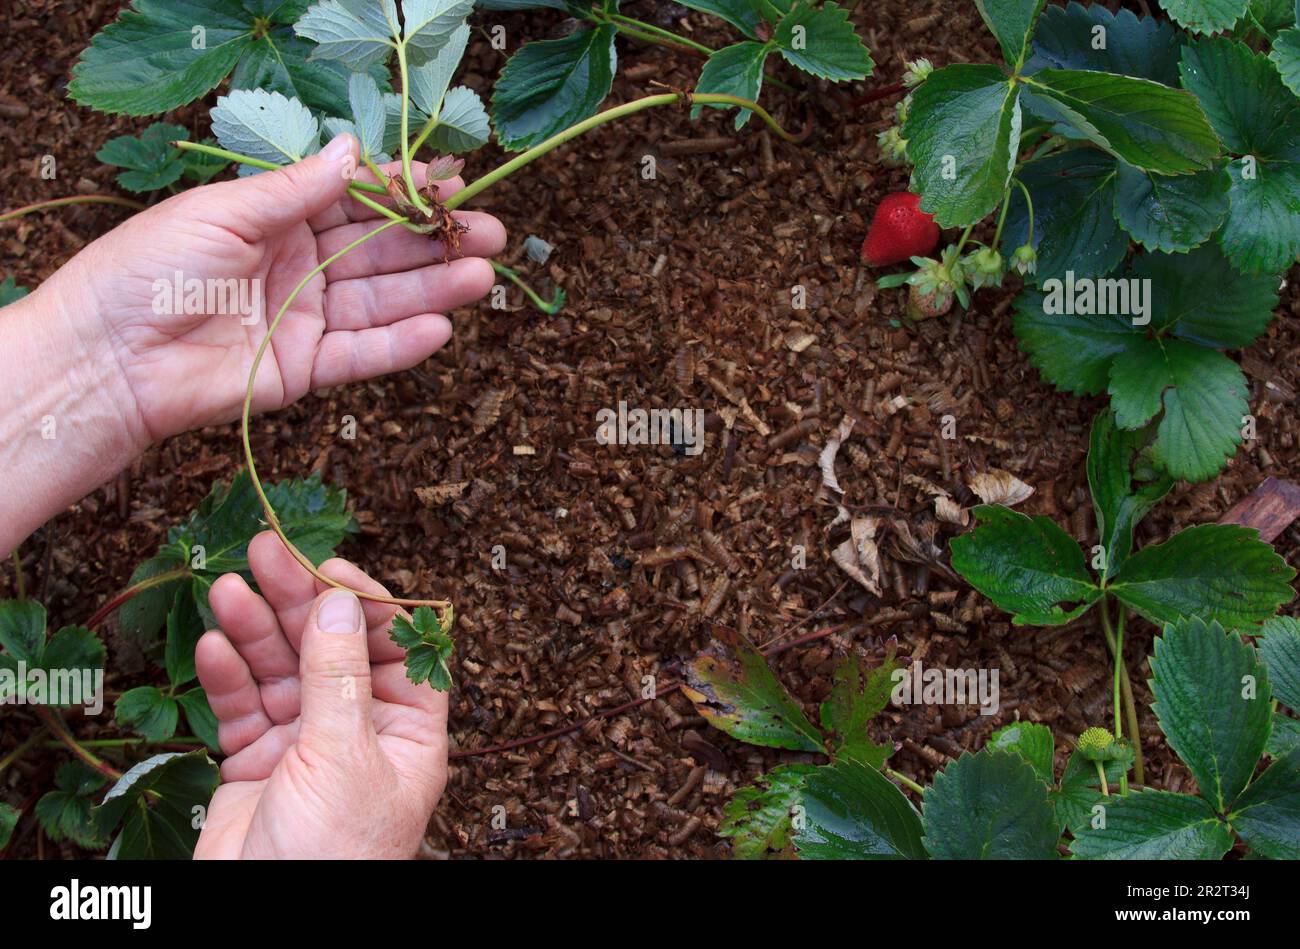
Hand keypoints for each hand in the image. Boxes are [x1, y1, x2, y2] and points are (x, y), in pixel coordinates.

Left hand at [55, 133, 504, 444]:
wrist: (109, 360)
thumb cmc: (148, 270)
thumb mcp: (221, 213)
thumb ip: (294, 190)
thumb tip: (353, 150)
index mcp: (275, 220)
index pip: (354, 201)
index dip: (403, 192)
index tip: (452, 182)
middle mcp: (299, 266)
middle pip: (381, 251)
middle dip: (435, 241)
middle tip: (490, 233)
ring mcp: (305, 319)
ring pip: (381, 301)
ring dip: (432, 290)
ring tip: (481, 278)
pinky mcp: (304, 369)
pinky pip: (361, 355)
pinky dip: (400, 345)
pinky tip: (439, 329)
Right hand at [193, 531, 447, 858]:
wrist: (260, 924)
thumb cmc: (333, 858)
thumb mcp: (343, 758)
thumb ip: (337, 677)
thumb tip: (342, 604)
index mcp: (407, 732)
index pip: (395, 648)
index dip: (366, 603)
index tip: (330, 566)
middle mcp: (359, 731)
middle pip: (332, 648)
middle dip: (299, 601)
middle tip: (265, 552)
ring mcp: (307, 745)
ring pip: (282, 670)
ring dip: (255, 628)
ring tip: (227, 589)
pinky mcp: (258, 762)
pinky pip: (243, 706)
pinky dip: (227, 676)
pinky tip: (213, 644)